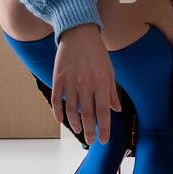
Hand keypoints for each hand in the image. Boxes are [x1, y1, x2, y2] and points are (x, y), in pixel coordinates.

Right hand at [52, 23, 122, 144]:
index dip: (103, 128)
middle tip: (91, 141)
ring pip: (71, 110)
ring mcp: (70, 81)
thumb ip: (111, 91)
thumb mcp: (109, 70)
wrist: (78, 32)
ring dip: (75, 124)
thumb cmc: (97, 52)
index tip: (103, 140)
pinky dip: (58, 112)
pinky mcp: (58, 77)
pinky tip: (61, 120)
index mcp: (102, 82)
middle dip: (89, 131)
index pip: (103, 112)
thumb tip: (116, 110)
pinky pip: (56, 100)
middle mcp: (86, 84)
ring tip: (79, 131)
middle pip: (87, 114)